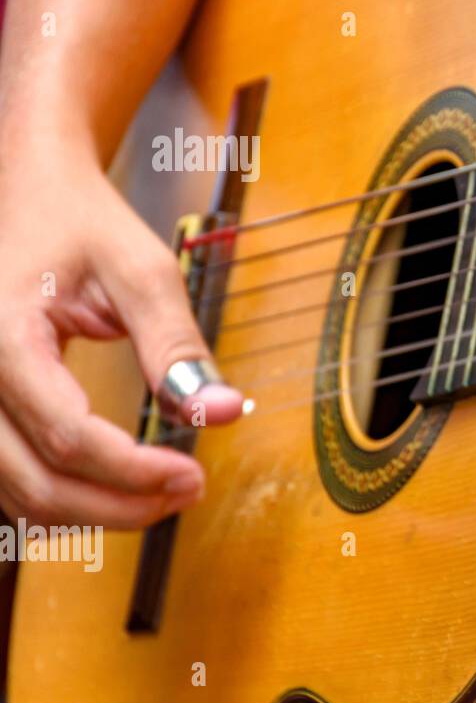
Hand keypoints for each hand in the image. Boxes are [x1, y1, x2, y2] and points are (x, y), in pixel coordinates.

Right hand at [0, 138, 242, 528]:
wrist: (28, 190)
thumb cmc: (80, 222)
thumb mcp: (142, 271)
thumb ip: (178, 345)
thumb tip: (226, 410)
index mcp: (3, 337)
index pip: (67, 434)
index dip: (134, 470)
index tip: (194, 475)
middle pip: (36, 482)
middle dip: (119, 504)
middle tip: (187, 491)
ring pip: (17, 495)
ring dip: (92, 513)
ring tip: (163, 495)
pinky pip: (7, 480)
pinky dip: (61, 499)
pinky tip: (116, 490)